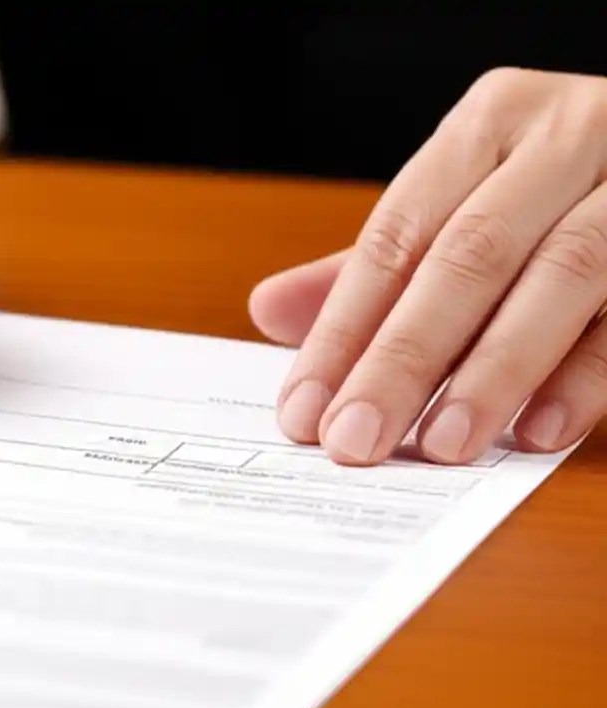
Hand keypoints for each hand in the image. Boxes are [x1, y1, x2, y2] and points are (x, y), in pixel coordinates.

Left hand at [249, 67, 606, 464]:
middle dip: (402, 358)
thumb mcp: (466, 205)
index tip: (302, 412)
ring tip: (441, 445)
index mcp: (489, 125)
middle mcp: (565, 137)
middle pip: (466, 257)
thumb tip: (269, 312)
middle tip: (354, 441)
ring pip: (561, 277)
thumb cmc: (560, 187)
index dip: (343, 329)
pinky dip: (585, 376)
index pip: (397, 236)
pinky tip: (537, 431)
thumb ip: (377, 266)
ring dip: (494, 371)